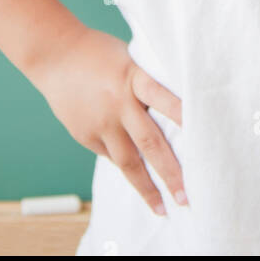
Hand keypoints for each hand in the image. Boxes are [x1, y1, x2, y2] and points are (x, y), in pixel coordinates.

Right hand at [32, 25, 186, 216]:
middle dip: (170, 173)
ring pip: (128, 162)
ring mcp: (100, 123)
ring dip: (147, 187)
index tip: (205, 137)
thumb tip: (173, 112)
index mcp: (132, 77)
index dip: (183, 115)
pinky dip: (125, 164)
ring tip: (163, 207)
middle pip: (150, 142)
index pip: (163, 98)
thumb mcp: (129, 59)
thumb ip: (147, 84)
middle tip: (187, 197)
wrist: (54, 55)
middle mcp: (118, 103)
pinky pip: (110, 156)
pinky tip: (137, 177)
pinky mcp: (85, 136)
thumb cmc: (99, 53)